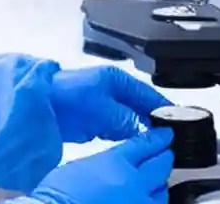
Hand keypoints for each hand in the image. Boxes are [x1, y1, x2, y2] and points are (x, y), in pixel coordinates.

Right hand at [28, 128, 173, 203]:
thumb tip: (109, 168)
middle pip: (160, 165)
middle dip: (164, 158)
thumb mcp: (78, 169)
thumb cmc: (58, 197)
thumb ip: (101, 165)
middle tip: (166, 154)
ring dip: (160, 185)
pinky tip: (148, 201)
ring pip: (162, 192)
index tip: (164, 136)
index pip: (145, 144)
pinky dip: (153, 203)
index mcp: (116, 162)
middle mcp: (134, 182)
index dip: (158, 139)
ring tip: (158, 183)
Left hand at [50, 66, 171, 142]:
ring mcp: (104, 103)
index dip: (164, 109)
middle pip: (141, 108)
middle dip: (152, 121)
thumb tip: (146, 130)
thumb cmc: (68, 94)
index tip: (177, 121)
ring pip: (130, 119)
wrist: (43, 103)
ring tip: (150, 141)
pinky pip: (116, 127)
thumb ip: (128, 120)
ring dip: (137, 129)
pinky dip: (123, 134)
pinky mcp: (95, 117)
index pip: (150, 94)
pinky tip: (128, 142)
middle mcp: (113, 89)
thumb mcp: (106, 109)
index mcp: (118, 79)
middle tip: (166, 136)